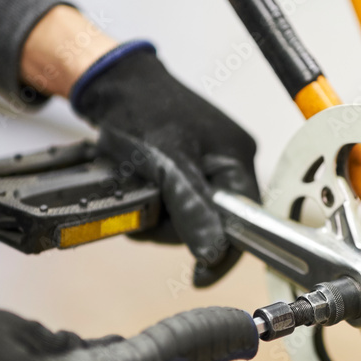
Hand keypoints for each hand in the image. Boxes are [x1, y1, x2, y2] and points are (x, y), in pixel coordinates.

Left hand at [71, 43, 259, 286]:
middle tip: (146, 214)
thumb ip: (191, 210)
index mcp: (238, 158)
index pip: (245, 222)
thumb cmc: (141, 110)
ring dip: (164, 214)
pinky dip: (161, 202)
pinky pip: (184, 199)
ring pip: (195, 214)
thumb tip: (212, 254)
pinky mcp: (192, 164)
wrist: (114, 84)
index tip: (199, 276)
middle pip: (216, 221)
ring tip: (139, 194)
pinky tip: (143, 189)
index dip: (222, 251)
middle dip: (177, 225)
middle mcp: (232, 161)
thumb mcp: (167, 164)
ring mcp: (213, 162)